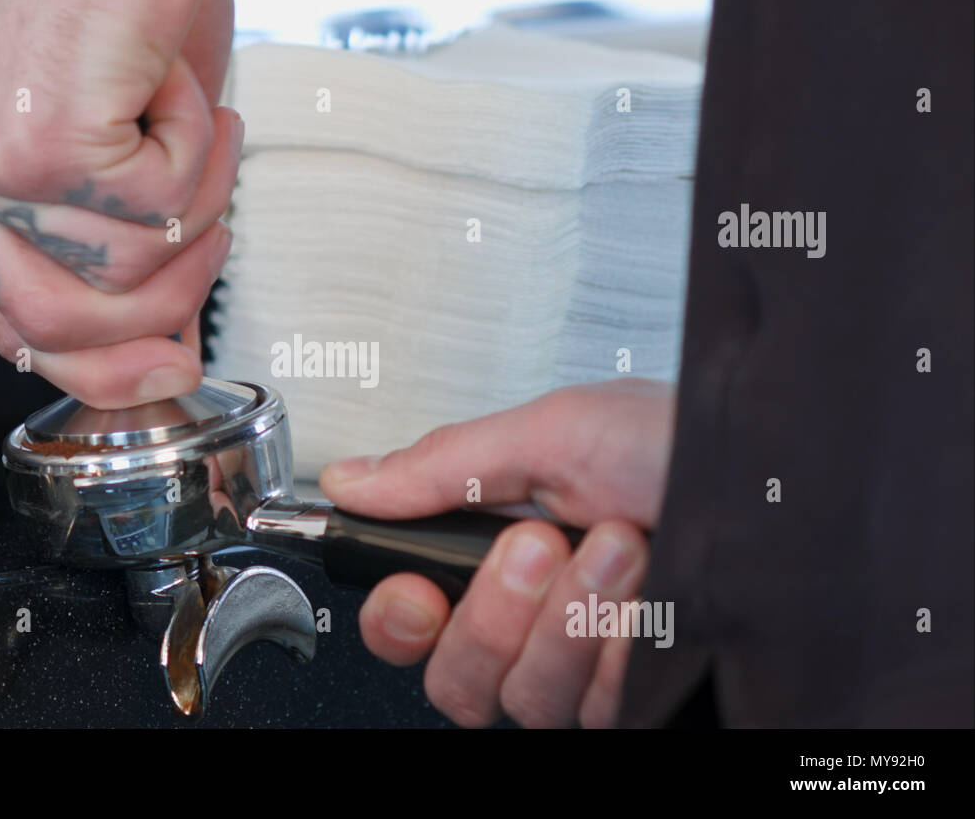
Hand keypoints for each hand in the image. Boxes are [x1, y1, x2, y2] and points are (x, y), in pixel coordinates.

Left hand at [0, 0, 239, 407]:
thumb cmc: (121, 10)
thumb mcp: (114, 155)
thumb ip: (115, 254)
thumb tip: (162, 349)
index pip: (13, 328)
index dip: (101, 369)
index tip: (168, 372)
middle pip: (56, 330)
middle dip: (165, 302)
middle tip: (215, 242)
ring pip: (121, 274)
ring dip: (196, 204)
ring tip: (196, 128)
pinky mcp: (34, 146)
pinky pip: (155, 214)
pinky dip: (199, 157)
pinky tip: (177, 96)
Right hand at [319, 378, 674, 726]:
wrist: (786, 480)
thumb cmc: (685, 443)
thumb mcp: (556, 432)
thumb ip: (443, 465)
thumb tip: (350, 478)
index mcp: (498, 552)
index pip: (411, 622)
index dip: (398, 619)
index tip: (415, 588)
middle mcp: (537, 620)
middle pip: (455, 678)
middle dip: (494, 613)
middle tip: (537, 544)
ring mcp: (587, 665)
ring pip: (525, 697)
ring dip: (570, 617)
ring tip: (620, 548)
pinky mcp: (634, 698)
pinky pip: (595, 706)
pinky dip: (621, 643)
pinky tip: (653, 597)